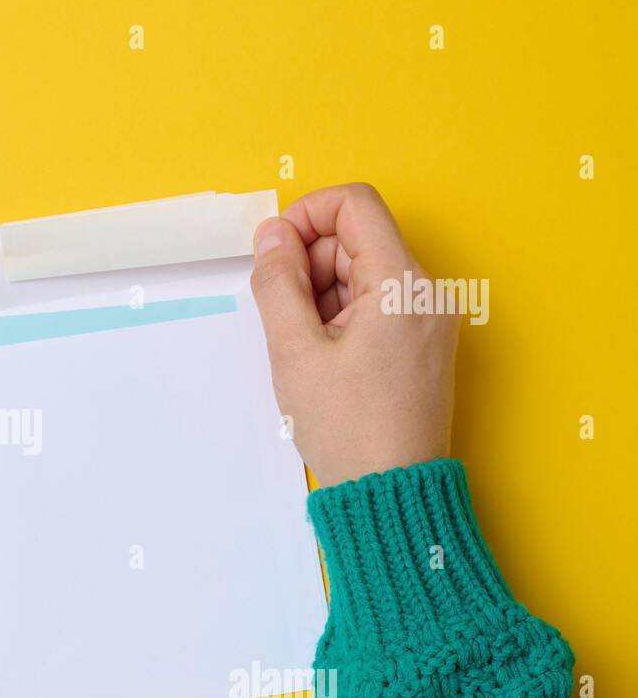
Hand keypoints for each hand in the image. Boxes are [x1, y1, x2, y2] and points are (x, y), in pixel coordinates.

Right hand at [249, 183, 457, 486]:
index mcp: (402, 284)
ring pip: (362, 273)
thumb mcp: (295, 352)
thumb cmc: (350, 430)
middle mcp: (425, 293)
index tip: (272, 253)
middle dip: (308, 261)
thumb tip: (271, 236)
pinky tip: (321, 357)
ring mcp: (426, 320)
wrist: (392, 493)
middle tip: (280, 313)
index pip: (354, 204)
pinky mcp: (418, 345)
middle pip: (357, 238)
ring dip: (320, 293)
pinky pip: (373, 305)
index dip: (304, 216)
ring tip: (303, 347)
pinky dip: (338, 316)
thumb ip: (278, 283)